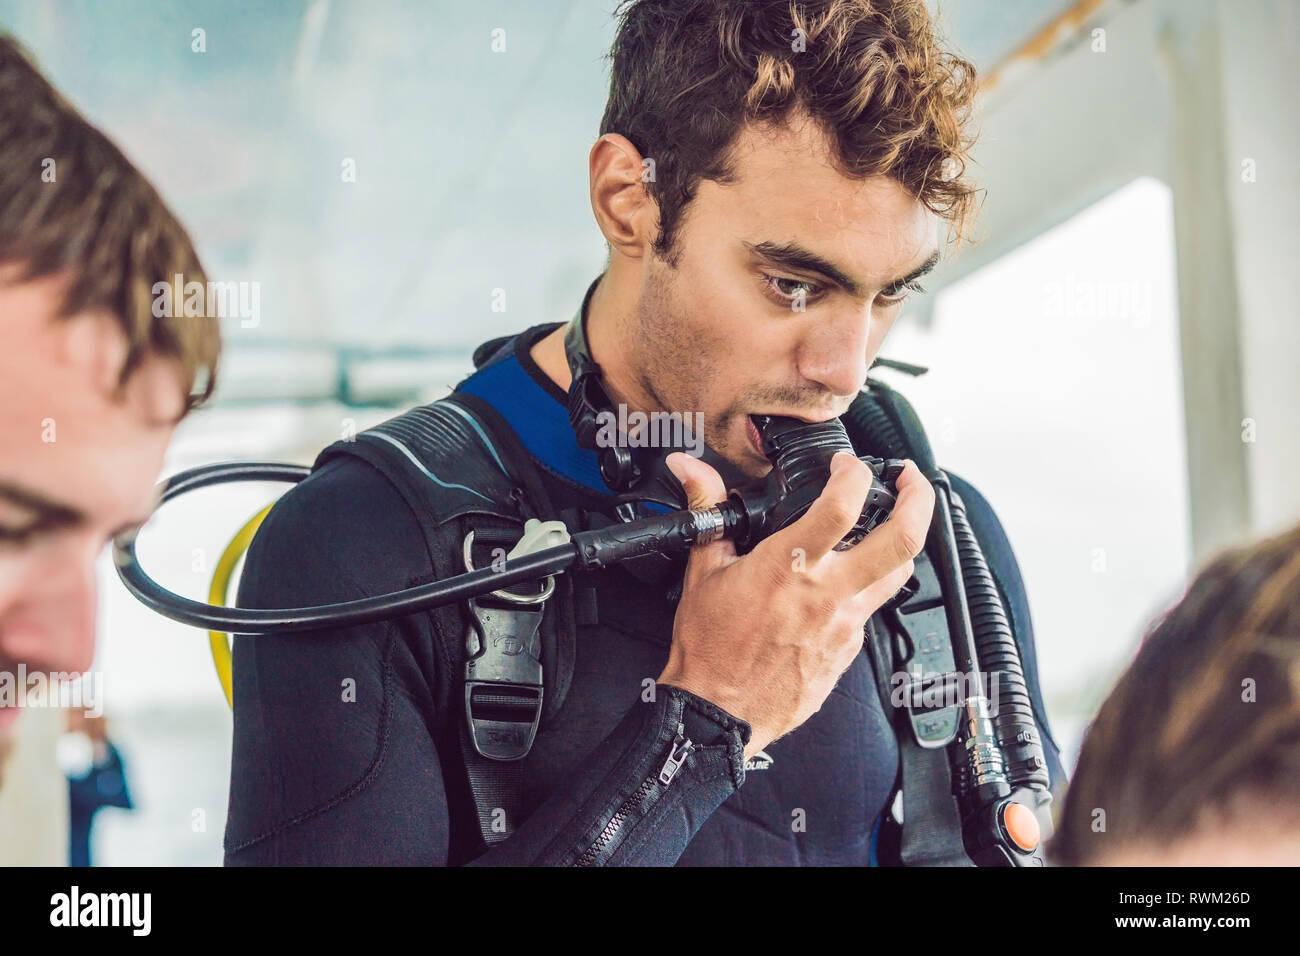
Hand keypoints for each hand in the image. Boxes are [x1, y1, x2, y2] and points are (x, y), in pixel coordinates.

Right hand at [658, 450, 933, 761]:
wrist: (718, 713)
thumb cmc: (708, 648)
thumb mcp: (703, 570)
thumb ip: (709, 510)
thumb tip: (691, 468)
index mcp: (789, 567)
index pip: (843, 506)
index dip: (853, 473)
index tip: (846, 465)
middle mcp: (826, 594)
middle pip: (901, 540)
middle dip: (918, 499)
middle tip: (912, 480)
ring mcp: (844, 625)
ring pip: (897, 575)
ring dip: (901, 543)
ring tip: (893, 524)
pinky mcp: (848, 650)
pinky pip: (869, 610)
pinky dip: (864, 588)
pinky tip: (844, 582)